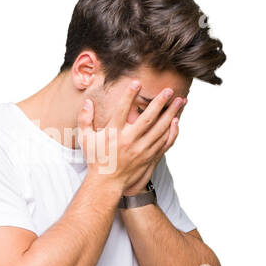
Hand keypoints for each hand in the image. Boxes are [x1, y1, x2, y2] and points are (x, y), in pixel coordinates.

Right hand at [78, 80, 183, 194]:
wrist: (108, 183)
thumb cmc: (97, 159)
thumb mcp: (85, 139)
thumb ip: (84, 119)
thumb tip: (88, 102)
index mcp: (113, 134)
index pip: (122, 110)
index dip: (129, 96)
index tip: (137, 82)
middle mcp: (129, 141)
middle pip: (148, 118)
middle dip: (160, 103)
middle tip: (169, 90)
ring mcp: (142, 150)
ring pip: (160, 129)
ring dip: (171, 114)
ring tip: (180, 101)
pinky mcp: (150, 157)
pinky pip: (164, 143)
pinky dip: (172, 132)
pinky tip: (176, 121)